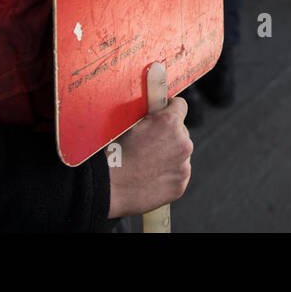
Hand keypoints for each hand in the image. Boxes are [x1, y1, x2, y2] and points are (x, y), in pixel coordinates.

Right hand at [107, 96, 193, 217]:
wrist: (107, 187)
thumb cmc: (112, 152)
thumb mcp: (128, 122)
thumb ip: (149, 113)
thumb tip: (155, 104)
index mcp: (169, 122)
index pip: (180, 106)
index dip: (170, 108)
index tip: (162, 114)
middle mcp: (183, 143)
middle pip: (181, 132)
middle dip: (169, 135)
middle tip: (149, 144)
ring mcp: (183, 166)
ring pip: (180, 154)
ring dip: (169, 155)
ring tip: (147, 163)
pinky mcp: (180, 185)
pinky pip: (178, 174)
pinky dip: (168, 174)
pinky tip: (150, 177)